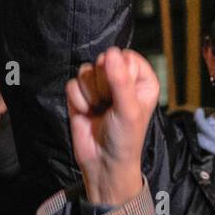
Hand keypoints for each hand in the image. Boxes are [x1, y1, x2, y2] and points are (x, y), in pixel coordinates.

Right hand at [66, 47, 159, 206]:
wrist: (103, 162)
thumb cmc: (125, 137)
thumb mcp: (128, 109)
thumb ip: (120, 80)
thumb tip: (111, 53)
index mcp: (142, 80)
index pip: (126, 57)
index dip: (119, 72)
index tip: (122, 93)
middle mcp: (122, 80)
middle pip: (103, 60)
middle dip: (103, 84)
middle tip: (110, 105)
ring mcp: (100, 86)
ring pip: (85, 71)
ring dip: (90, 94)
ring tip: (100, 110)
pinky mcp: (81, 94)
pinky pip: (72, 84)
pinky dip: (78, 101)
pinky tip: (87, 113)